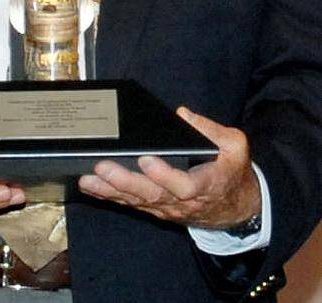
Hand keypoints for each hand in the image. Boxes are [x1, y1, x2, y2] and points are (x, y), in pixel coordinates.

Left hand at [78, 106, 261, 228]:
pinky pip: (131, 203)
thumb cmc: (231, 171)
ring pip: (137, 201)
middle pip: (152, 194)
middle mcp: (183, 200)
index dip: (164, 175)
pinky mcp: (155, 208)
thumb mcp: (235, 147)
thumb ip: (213, 130)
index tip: (145, 160)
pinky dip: (109, 196)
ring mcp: (167, 206)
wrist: (236, 206)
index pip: (184, 185)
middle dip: (125, 181)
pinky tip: (90, 187)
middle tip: (103, 167)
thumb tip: (184, 115)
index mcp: (206, 184)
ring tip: (87, 178)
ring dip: (111, 191)